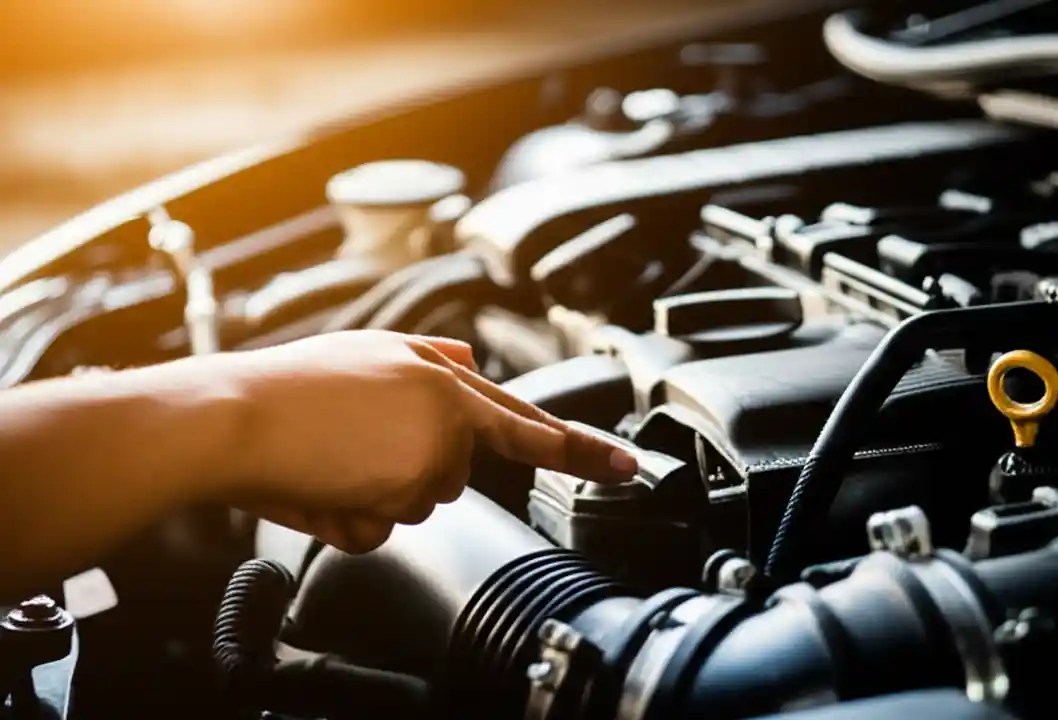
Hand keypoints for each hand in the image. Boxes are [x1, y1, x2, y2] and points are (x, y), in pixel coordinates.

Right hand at [212, 330, 636, 552]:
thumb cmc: (285, 391)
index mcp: (439, 374)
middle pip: (453, 475)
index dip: (579, 448)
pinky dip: (350, 521)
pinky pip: (383, 531)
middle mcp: (446, 408)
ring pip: (415, 506)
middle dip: (402, 477)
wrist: (232, 414)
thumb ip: (427, 362)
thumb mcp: (364, 355)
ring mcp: (431, 447)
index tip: (626, 467)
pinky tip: (321, 485)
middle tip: (347, 450)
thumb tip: (468, 359)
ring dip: (371, 498)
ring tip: (326, 461)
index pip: (525, 419)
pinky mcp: (408, 483)